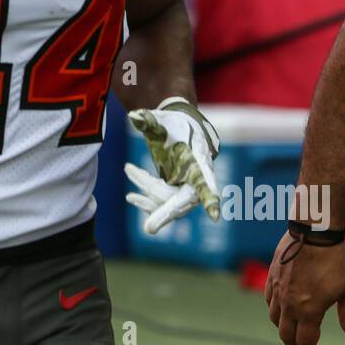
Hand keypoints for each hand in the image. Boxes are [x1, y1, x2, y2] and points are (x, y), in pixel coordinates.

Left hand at [125, 97, 220, 232]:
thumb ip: (148, 121)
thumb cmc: (173, 124)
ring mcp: (189, 186)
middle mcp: (197, 176)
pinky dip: (149, 202)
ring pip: (170, 202)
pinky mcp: (180, 191)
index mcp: (197, 159)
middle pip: (182, 200)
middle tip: (149, 228)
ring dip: (149, 202)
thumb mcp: (160, 121)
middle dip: (166, 214)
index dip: (209, 197)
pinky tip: (134, 198)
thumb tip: (133, 116)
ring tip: (130, 198)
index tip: (214, 216)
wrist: (182, 128)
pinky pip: (165, 203)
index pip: (203, 179)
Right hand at [264, 231, 344, 344]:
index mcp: (309, 310)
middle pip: (285, 333)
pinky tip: (280, 307)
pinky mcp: (272, 276)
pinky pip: (269, 300)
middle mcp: (290, 303)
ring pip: (274, 317)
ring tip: (290, 329)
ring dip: (282, 328)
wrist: (314, 231)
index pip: (305, 341)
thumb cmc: (336, 259)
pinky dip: (274, 309)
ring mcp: (278, 290)